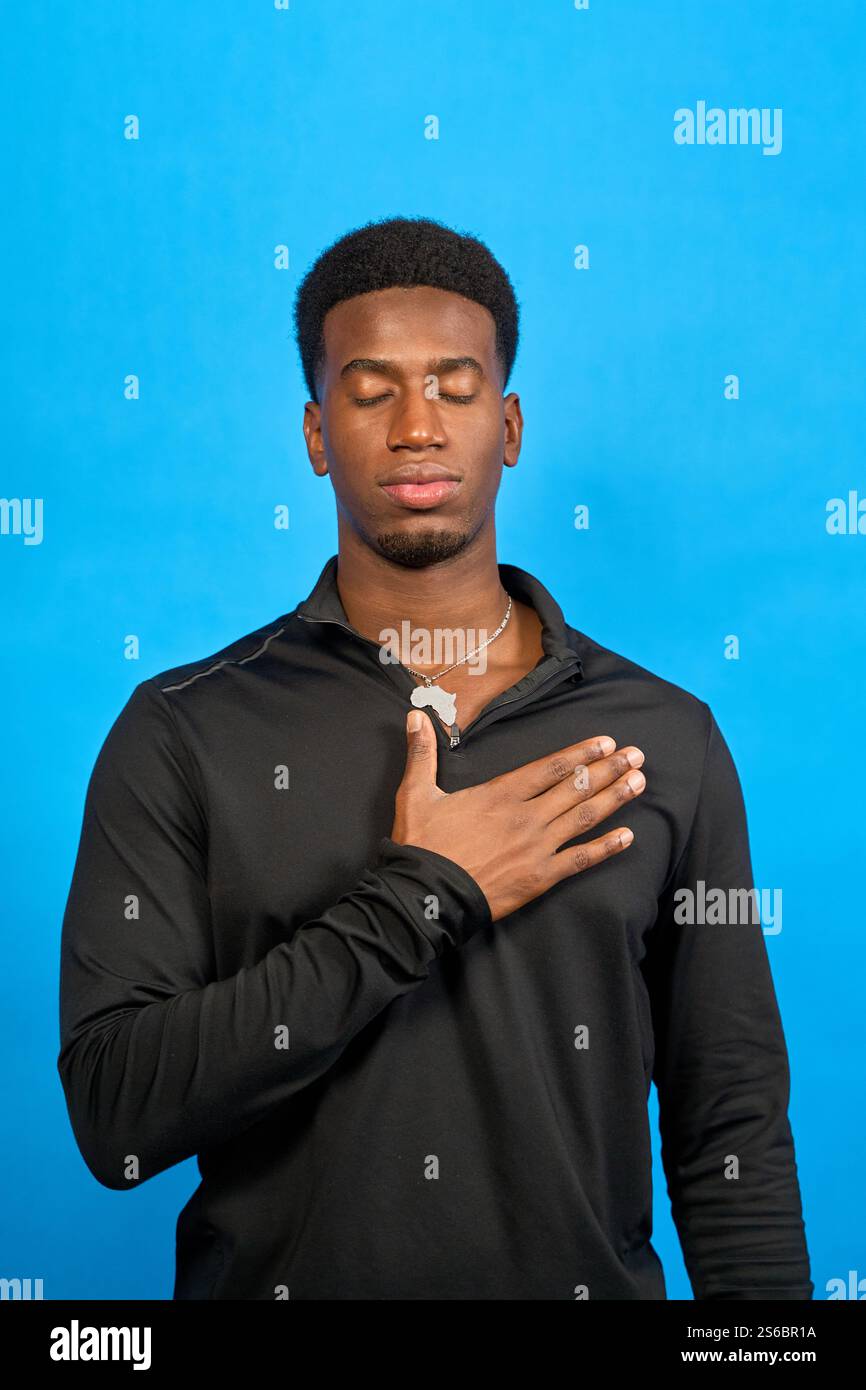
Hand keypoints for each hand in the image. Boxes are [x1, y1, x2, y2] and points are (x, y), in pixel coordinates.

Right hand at [391, 710, 645, 921]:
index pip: (550, 767)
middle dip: (609, 769)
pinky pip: (580, 859)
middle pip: (576, 787)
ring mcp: (537, 847)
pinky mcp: (540, 876)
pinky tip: (628, 837)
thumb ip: (421, 753)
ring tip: (639, 782)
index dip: (581, 753)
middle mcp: (526, 815)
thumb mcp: (415, 793)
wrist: (426, 896)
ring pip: (584, 817)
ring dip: (614, 798)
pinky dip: (606, 848)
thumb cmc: (421, 845)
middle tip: (636, 755)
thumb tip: (415, 714)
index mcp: (500, 794)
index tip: (605, 742)